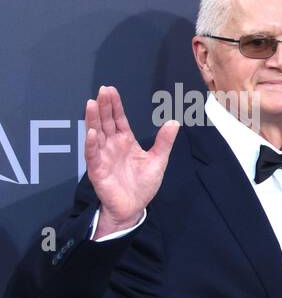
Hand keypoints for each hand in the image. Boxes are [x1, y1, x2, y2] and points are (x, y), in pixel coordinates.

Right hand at [85, 86, 177, 237]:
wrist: (134, 207)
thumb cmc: (142, 185)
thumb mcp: (158, 160)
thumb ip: (164, 142)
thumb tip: (173, 122)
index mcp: (125, 142)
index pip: (118, 119)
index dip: (115, 105)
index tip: (111, 90)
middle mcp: (112, 146)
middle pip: (106, 122)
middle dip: (104, 106)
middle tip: (102, 90)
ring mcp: (103, 156)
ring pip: (96, 134)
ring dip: (93, 119)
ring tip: (91, 103)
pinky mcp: (97, 170)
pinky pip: (92, 155)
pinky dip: (91, 144)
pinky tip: (92, 133)